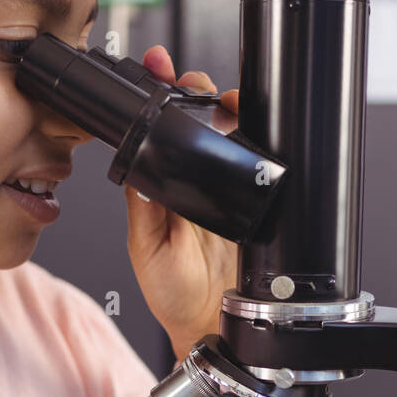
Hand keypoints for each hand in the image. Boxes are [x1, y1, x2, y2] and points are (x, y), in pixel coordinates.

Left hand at [124, 45, 239, 360]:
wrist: (212, 327)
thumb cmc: (173, 294)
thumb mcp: (146, 247)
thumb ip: (144, 204)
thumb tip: (136, 160)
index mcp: (160, 190)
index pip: (158, 132)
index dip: (159, 97)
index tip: (158, 69)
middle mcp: (192, 185)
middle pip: (198, 123)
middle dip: (197, 90)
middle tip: (193, 79)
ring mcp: (225, 193)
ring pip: (231, 137)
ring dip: (230, 110)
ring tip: (226, 98)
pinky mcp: (254, 204)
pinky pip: (258, 167)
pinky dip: (261, 143)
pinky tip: (255, 126)